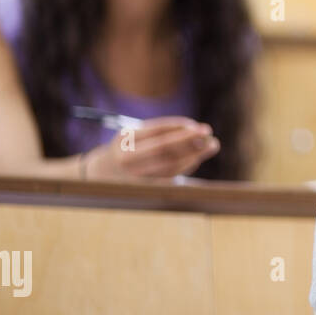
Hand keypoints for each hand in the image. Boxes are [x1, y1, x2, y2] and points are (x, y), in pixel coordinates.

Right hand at [84, 116, 220, 178]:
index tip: (196, 126)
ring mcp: (135, 176)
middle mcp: (127, 158)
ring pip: (170, 165)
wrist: (104, 174)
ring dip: (194, 155)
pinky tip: (197, 158)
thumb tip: (194, 130)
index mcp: (125, 139)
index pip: (156, 131)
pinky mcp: (144, 188)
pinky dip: (186, 167)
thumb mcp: (135, 135)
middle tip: (208, 134)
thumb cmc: (128, 148)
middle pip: (164, 149)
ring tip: (211, 145)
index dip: (178, 128)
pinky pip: (169, 178)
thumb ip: (160, 132)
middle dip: (189, 141)